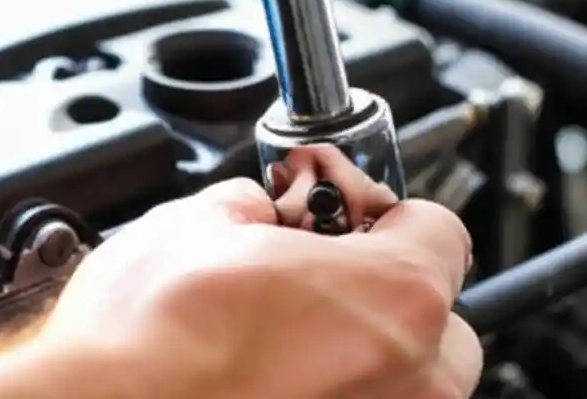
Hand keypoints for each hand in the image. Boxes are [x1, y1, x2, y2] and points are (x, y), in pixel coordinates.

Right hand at [33, 178, 481, 397]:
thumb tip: (259, 212)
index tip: (342, 216)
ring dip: (357, 352)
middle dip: (376, 292)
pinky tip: (262, 379)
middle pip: (433, 316)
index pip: (439, 227)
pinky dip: (326, 394)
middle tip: (302, 280)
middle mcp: (415, 381)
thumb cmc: (147, 339)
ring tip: (273, 337)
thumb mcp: (201, 220)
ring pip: (403, 378)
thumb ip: (258, 207)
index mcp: (396, 298)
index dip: (381, 211)